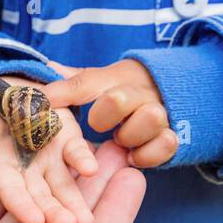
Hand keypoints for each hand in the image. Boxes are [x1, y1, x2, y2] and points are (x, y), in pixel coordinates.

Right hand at [0, 74, 100, 222]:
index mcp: (0, 167)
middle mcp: (25, 170)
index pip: (10, 190)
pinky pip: (77, 155)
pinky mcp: (66, 143)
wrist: (9, 93)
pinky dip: (84, 162)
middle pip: (40, 196)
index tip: (35, 220)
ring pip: (62, 186)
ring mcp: (48, 159)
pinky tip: (93, 170)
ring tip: (87, 220)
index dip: (21, 204)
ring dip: (74, 202)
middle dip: (53, 212)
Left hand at [41, 59, 177, 167]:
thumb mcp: (106, 81)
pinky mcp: (175, 136)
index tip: (43, 102)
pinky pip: (165, 145)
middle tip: (99, 125)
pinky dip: (148, 154)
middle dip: (103, 116)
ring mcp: (161, 114)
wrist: (180, 97)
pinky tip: (134, 156)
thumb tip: (49, 67)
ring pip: (149, 119)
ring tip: (121, 140)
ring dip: (130, 136)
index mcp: (118, 78)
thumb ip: (78, 82)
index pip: (85, 83)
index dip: (61, 93)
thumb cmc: (132, 91)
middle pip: (118, 99)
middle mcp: (141, 93)